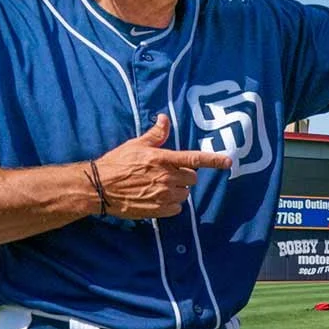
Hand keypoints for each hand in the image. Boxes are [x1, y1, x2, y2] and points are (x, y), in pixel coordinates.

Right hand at [93, 115, 231, 218]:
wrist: (100, 187)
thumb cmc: (117, 163)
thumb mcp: (136, 145)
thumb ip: (155, 135)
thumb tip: (164, 119)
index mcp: (163, 159)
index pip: (194, 159)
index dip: (213, 160)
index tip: (228, 162)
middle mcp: (167, 177)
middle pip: (191, 178)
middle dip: (183, 176)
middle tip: (167, 174)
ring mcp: (164, 195)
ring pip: (185, 194)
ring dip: (177, 190)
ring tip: (159, 186)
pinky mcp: (159, 210)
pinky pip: (176, 208)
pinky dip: (170, 204)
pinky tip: (156, 198)